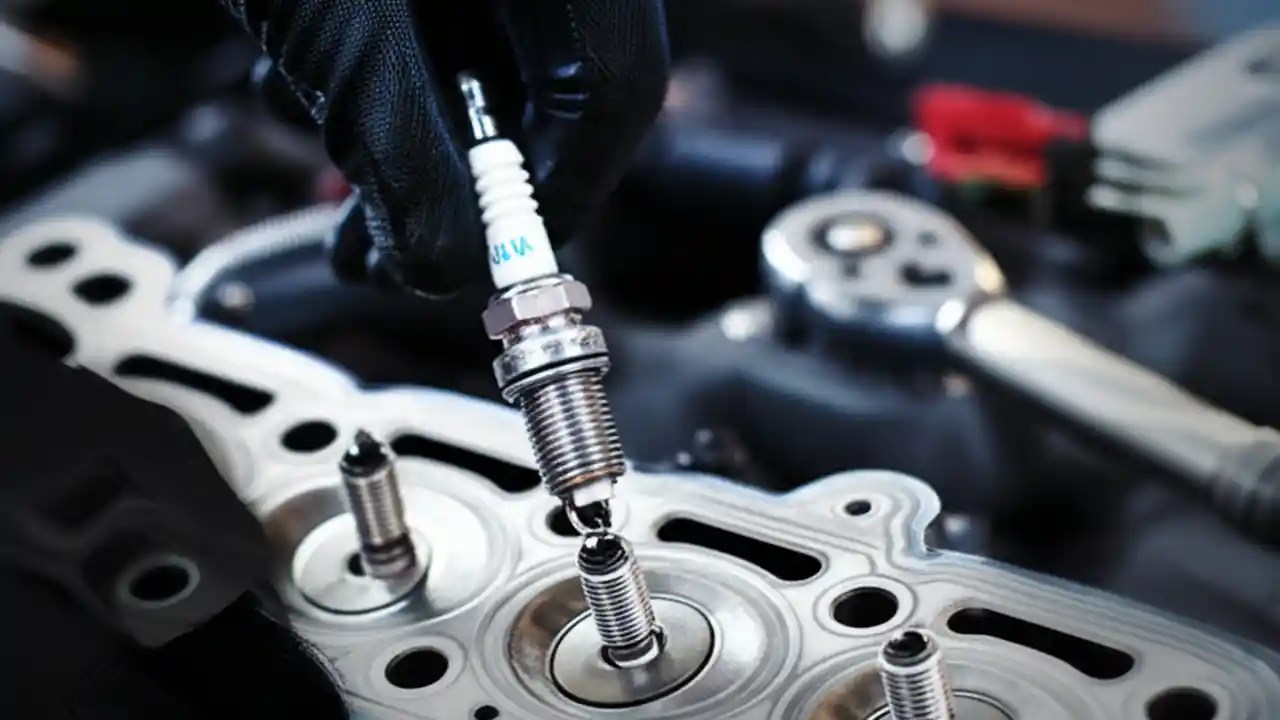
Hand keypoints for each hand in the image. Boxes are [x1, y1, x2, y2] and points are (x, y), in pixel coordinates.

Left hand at [222, 0, 669, 295]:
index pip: (618, 83)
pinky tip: (301, 64)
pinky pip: (426, 15)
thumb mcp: (348, 28)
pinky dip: (366, 60)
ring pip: (475, 52)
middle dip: (448, 166)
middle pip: (543, 79)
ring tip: (311, 126)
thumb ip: (406, 159)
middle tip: (384, 231)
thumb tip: (446, 267)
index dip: (564, 187)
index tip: (505, 255)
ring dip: (392, 118)